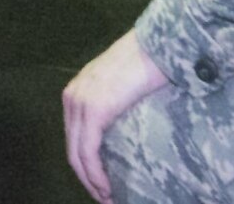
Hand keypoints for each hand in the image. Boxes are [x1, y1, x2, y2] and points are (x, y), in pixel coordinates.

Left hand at [62, 29, 168, 203]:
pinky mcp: (95, 110)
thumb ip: (116, 102)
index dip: (85, 165)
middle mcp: (73, 96)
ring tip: (108, 200)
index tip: (101, 185)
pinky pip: (88, 153)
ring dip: (92, 183)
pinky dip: (96, 176)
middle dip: (87, 179)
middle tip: (106, 199)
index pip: (75, 136)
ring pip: (77, 156)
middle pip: (72, 149)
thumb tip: (127, 129)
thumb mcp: (123, 84)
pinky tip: (107, 190)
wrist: (160, 44)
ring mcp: (81, 102)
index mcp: (78, 90)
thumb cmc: (150, 63)